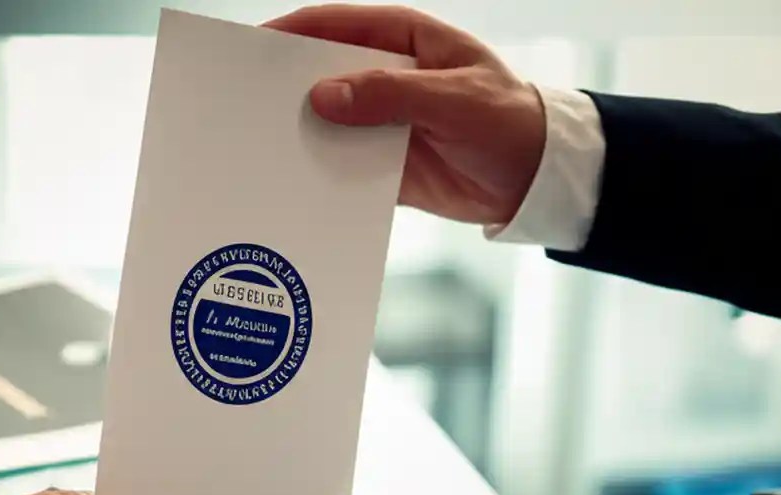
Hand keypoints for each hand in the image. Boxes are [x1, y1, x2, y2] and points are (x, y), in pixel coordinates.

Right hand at [265, 4, 545, 224]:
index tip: (251, 50)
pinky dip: (320, 173)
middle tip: (244, 105)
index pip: (334, 25)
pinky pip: (341, 165)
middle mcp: (385, 76)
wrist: (537, 180)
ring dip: (298, 135)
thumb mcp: (454, 100)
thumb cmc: (508, 121)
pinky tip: (294, 183)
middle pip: (320, 74)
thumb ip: (391, 95)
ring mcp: (381, 121)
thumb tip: (324, 95)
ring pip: (326, 122)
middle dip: (284, 88)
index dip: (290, 33)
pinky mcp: (382, 164)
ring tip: (259, 149)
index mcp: (403, 39)